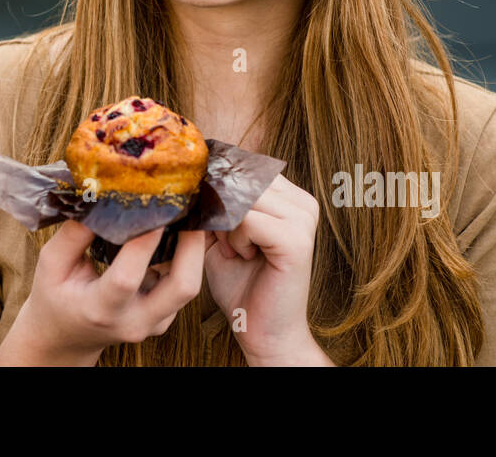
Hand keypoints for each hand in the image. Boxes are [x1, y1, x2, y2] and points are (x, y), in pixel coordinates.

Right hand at [0, 220, 204, 365]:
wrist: (65, 336)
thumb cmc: (56, 295)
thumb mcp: (51, 263)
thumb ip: (74, 233)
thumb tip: (101, 196)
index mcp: (99, 310)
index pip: (127, 277)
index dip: (144, 241)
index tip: (156, 205)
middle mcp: (133, 321)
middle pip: (181, 287)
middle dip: (192, 244)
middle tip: (190, 206)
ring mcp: (153, 323)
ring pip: (189, 287)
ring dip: (194, 247)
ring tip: (189, 212)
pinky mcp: (163, 319)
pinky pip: (182, 286)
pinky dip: (186, 257)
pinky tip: (179, 231)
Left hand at [203, 174, 333, 365]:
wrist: (260, 329)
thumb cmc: (239, 282)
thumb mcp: (220, 232)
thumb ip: (215, 200)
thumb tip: (192, 171)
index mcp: (289, 196)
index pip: (244, 166)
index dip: (218, 189)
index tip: (214, 220)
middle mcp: (302, 202)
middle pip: (242, 178)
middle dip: (218, 207)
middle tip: (222, 240)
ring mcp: (303, 218)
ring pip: (242, 197)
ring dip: (225, 225)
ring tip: (235, 250)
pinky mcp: (297, 240)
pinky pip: (247, 220)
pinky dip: (234, 239)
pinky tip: (244, 257)